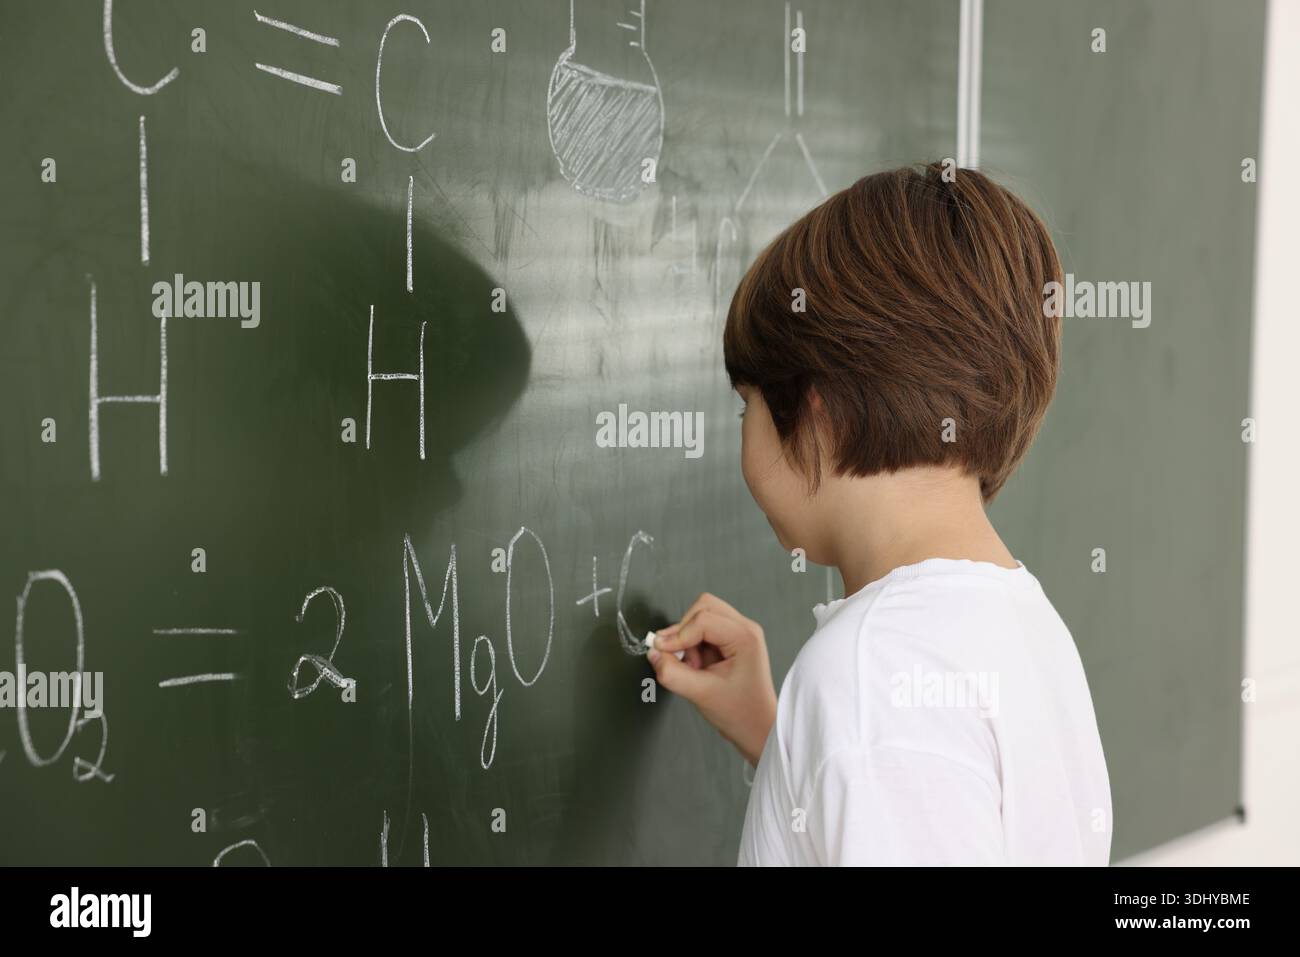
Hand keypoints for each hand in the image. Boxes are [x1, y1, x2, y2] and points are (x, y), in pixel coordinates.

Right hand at [646, 593, 777, 766]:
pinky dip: (692, 643)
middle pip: (703, 608)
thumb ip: (672, 673)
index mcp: (745, 637)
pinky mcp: (731, 640)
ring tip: (693, 666)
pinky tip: (697, 666)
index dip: (678, 635)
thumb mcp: (701, 694)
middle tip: (680, 658)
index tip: (661, 651)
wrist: (757, 728)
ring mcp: (739, 633)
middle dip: (684, 631)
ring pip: (702, 616)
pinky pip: (703, 630)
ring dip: (688, 637)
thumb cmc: (740, 713)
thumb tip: (654, 653)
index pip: (703, 619)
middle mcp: (745, 628)